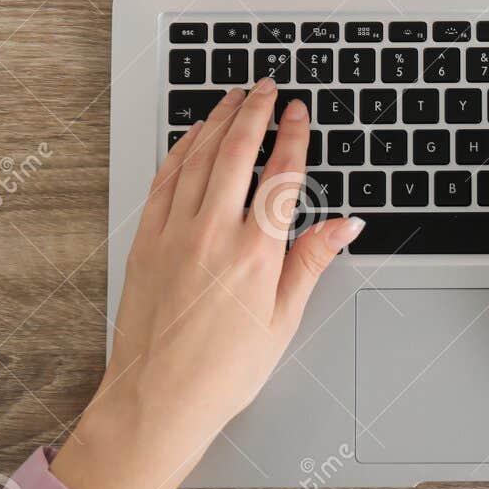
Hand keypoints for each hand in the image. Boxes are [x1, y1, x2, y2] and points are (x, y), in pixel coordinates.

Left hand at [51, 79, 362, 488]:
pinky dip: (181, 150)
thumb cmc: (221, 372)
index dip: (294, 135)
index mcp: (256, 253)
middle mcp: (213, 233)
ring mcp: (174, 233)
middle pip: (237, 150)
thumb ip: (312, 261)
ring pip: (198, 156)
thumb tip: (343, 224)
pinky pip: (165, 179)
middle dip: (255, 111)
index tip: (300, 112)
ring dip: (217, 120)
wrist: (157, 400)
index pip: (282, 175)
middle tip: (267, 87)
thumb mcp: (284, 320)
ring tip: (232, 99)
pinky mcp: (146, 240)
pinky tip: (191, 138)